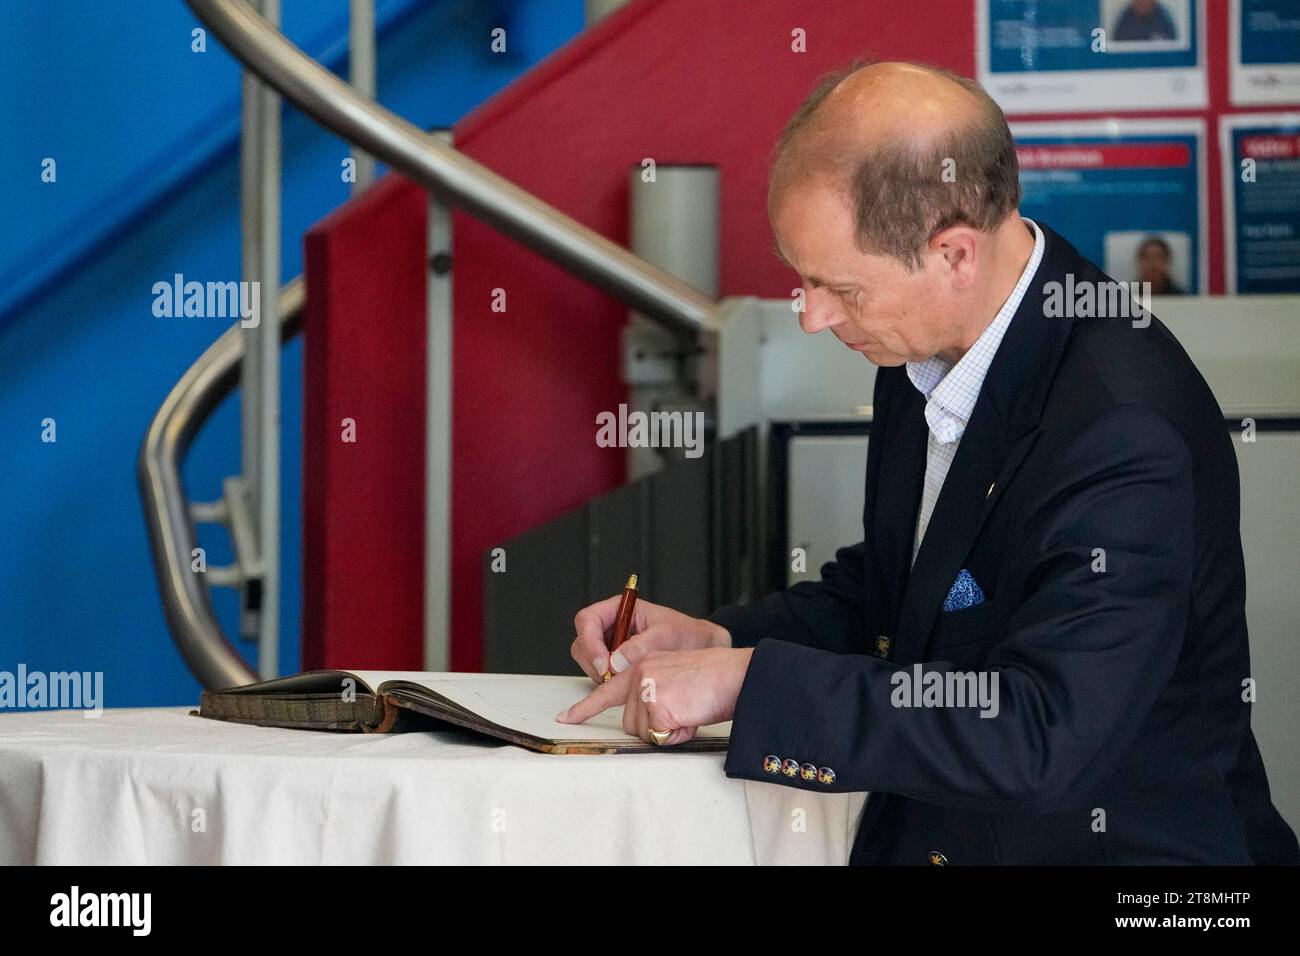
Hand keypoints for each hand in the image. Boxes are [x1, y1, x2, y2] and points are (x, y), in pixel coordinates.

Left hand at [555, 646, 753, 745]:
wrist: (734, 675)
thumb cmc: (712, 680)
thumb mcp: (674, 679)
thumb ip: (651, 694)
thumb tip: (644, 723)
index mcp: (642, 664)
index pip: (606, 690)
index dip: (584, 708)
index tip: (566, 718)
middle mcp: (639, 673)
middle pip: (629, 722)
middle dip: (654, 727)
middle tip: (681, 711)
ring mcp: (645, 687)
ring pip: (642, 732)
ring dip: (666, 731)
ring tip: (687, 711)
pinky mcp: (656, 704)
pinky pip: (660, 737)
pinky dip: (677, 734)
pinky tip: (690, 716)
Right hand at [570, 595, 730, 683]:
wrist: (701, 649)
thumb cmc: (688, 635)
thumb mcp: (666, 635)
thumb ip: (640, 646)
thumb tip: (616, 662)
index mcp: (621, 609)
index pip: (588, 620)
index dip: (590, 642)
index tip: (604, 663)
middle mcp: (613, 626)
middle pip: (583, 642)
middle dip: (594, 662)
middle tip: (612, 677)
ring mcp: (613, 645)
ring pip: (589, 660)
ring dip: (601, 674)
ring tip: (625, 679)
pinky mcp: (617, 663)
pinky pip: (601, 673)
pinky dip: (609, 682)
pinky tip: (628, 683)